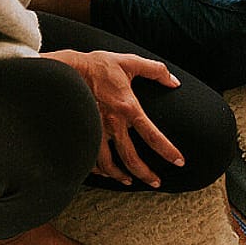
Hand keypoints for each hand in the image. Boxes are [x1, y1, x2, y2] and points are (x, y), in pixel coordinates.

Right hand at [45, 50, 183, 187]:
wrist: (66, 69)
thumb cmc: (98, 65)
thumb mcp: (130, 62)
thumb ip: (155, 70)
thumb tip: (174, 81)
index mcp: (128, 107)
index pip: (152, 135)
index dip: (168, 151)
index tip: (179, 161)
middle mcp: (112, 123)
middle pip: (131, 158)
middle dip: (145, 174)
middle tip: (156, 183)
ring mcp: (95, 131)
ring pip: (108, 164)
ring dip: (121, 176)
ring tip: (130, 181)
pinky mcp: (82, 132)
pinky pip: (89, 158)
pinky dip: (98, 169)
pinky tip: (105, 172)